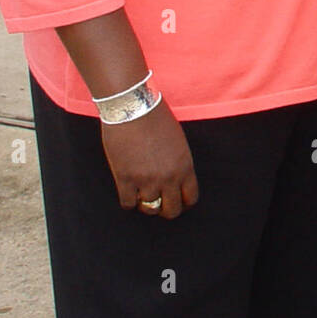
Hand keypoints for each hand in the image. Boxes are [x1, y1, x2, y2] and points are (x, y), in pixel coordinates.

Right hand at [101, 100, 198, 218]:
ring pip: (149, 209)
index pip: (191, 198)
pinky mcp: (125, 179)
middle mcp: (169, 177)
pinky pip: (128, 204)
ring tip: (141, 193)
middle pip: (171, 211)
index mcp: (185, 166)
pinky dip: (128, 200)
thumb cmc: (156, 117)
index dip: (183, 202)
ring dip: (145, 203)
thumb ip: (178, 163)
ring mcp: (146, 180)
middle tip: (159, 202)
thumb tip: (174, 181)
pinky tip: (128, 190)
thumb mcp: (178, 141)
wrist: (133, 107)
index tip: (176, 200)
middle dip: (166, 209)